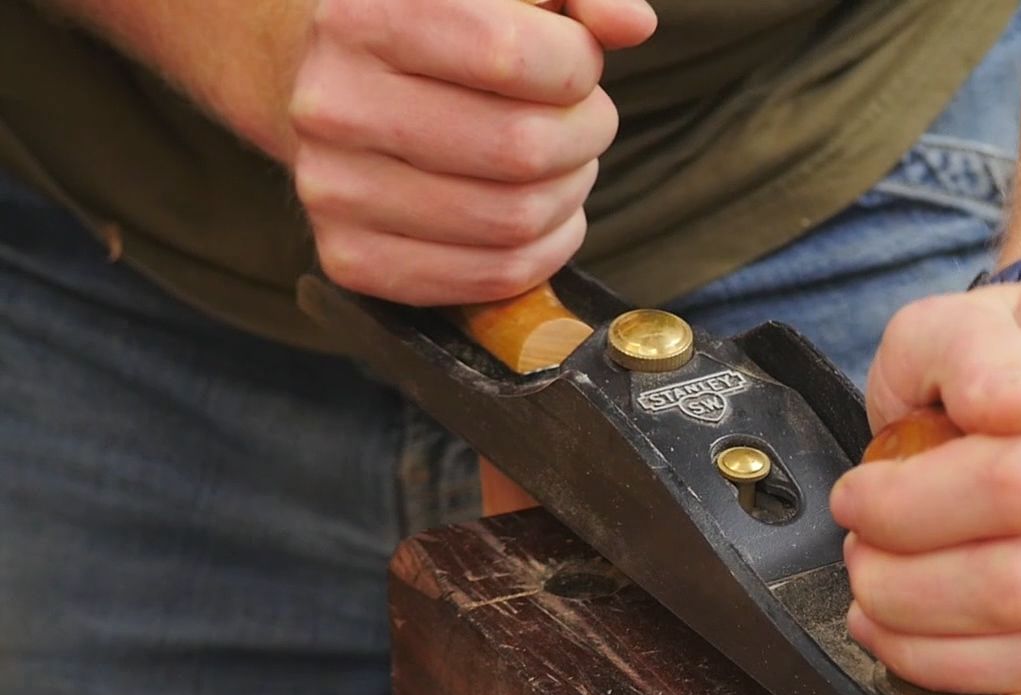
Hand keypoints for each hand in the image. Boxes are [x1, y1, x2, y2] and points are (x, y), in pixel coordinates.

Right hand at [288, 0, 654, 304]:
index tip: (577, 63)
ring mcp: (335, 190)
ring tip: (563, 164)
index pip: (512, 56)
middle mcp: (335, 105)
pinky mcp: (352, 259)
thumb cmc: (435, 31)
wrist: (321, 84)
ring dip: (570, 193)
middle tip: (583, 121)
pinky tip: (544, 215)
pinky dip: (545, 250)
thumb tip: (633, 24)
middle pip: (523, 148)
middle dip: (585, 134)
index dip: (578, 65)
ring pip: (516, 220)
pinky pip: (492, 275)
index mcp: (364, 15)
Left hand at [832, 286, 1020, 694]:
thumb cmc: (1008, 373)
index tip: (856, 500)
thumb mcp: (967, 322)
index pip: (1011, 483)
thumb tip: (1014, 404)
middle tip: (862, 565)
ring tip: (890, 620)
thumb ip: (973, 347)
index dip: (905, 509)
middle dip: (906, 589)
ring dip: (944, 658)